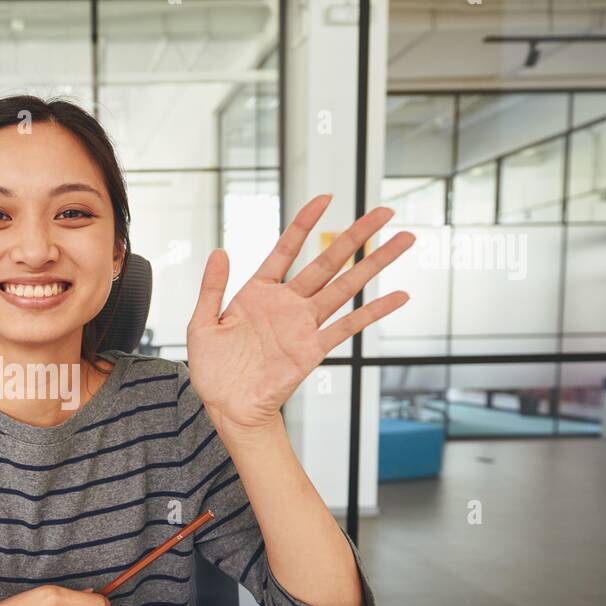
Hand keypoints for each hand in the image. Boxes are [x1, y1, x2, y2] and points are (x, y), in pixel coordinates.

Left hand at [187, 195, 413, 433]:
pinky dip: (374, 311)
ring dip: (374, 264)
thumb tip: (219, 251)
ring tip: (403, 240)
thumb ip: (212, 289)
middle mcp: (287, 304)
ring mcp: (304, 325)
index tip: (326, 198)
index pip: (286, 249)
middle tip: (384, 211)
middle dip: (356, 235)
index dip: (304, 223)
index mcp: (258, 293)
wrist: (227, 408)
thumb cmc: (213, 370)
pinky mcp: (314, 349)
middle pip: (328, 261)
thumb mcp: (202, 325)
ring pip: (345, 286)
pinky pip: (348, 326)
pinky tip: (398, 296)